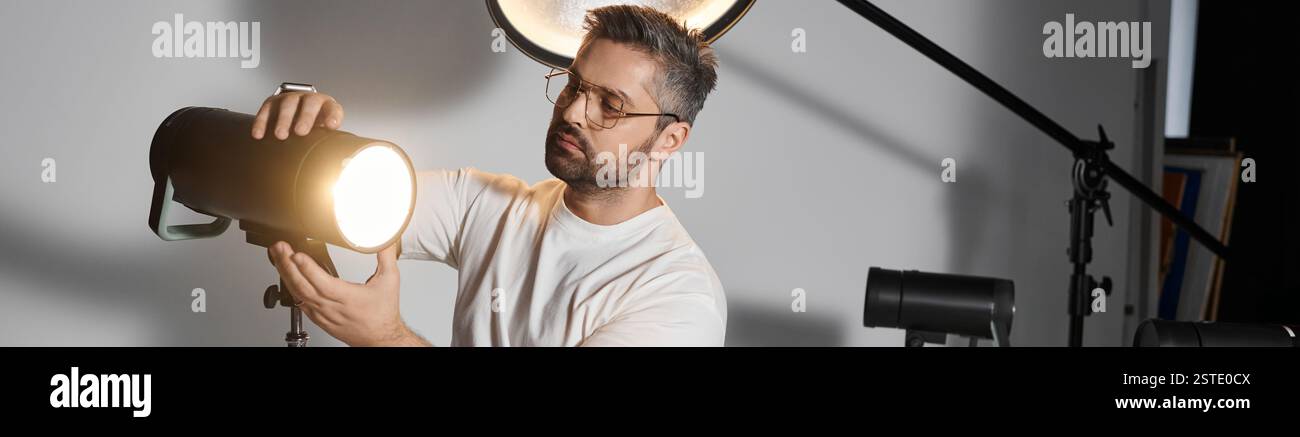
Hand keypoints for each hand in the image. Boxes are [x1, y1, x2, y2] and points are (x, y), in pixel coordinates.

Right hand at [250, 91, 344, 139]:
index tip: (331, 126)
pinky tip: (259, 134)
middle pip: (310, 103)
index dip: (333, 116)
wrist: (297, 115)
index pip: (333, 108)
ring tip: (280, 135)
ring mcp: (291, 98)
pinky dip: (261, 122)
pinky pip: (266, 110)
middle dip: (305, 117)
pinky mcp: (273, 102)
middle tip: (300, 132)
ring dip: (283, 120)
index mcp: (326, 105)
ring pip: (287, 104)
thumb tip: (333, 160)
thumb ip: (328, 141)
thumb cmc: (314, 126)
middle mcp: (309, 99)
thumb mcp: (324, 133)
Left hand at [267, 241, 427, 346]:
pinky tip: (286, 276)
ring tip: (278, 257)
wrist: (381, 339)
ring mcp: (323, 314)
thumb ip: (386, 256)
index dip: (308, 268)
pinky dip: (291, 288)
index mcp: (349, 298)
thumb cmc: (384, 314)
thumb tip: (385, 239)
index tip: (296, 254)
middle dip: (288, 265)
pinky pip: (300, 303)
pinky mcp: (319, 319)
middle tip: (279, 249)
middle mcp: (333, 308)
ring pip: (298, 295)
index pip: (323, 283)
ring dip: (286, 274)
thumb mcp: (390, 280)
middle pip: (304, 287)